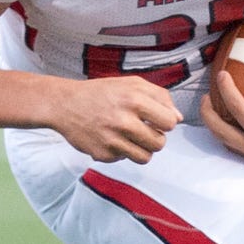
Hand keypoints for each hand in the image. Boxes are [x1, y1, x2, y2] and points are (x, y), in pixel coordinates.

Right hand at [49, 76, 182, 163]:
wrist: (65, 104)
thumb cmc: (102, 92)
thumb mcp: (131, 84)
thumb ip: (159, 96)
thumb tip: (178, 118)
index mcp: (134, 99)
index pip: (170, 123)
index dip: (165, 121)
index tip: (155, 118)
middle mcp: (124, 121)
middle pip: (160, 143)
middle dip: (155, 137)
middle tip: (142, 129)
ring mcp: (112, 140)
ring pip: (145, 157)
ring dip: (142, 148)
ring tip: (130, 136)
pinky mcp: (103, 155)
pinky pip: (125, 160)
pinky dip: (121, 151)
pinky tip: (111, 138)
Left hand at [202, 56, 243, 172]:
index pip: (236, 108)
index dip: (226, 89)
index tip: (222, 74)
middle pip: (220, 132)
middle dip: (207, 114)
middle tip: (204, 97)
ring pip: (227, 142)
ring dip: (216, 126)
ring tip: (213, 109)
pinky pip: (238, 147)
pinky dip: (230, 134)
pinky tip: (233, 123)